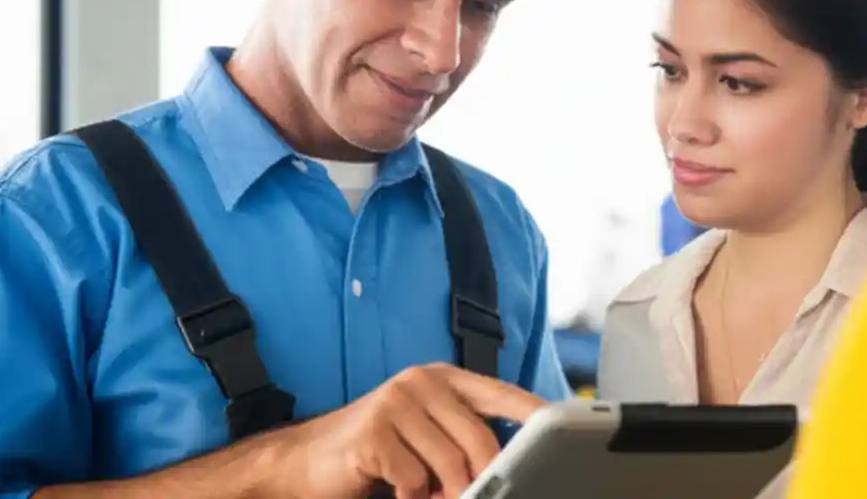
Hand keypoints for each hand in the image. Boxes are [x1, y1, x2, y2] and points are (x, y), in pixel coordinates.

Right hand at [275, 363, 544, 498]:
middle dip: (482, 481)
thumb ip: (463, 438)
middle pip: (481, 440)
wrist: (305, 462)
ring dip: (443, 493)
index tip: (561, 431)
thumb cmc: (375, 451)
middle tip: (470, 496)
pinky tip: (392, 489)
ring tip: (422, 493)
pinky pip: (414, 478)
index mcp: (442, 379)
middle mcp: (421, 382)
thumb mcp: (426, 436)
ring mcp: (396, 402)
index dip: (534, 414)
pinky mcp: (374, 431)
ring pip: (451, 464)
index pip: (501, 394)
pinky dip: (409, 495)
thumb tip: (511, 465)